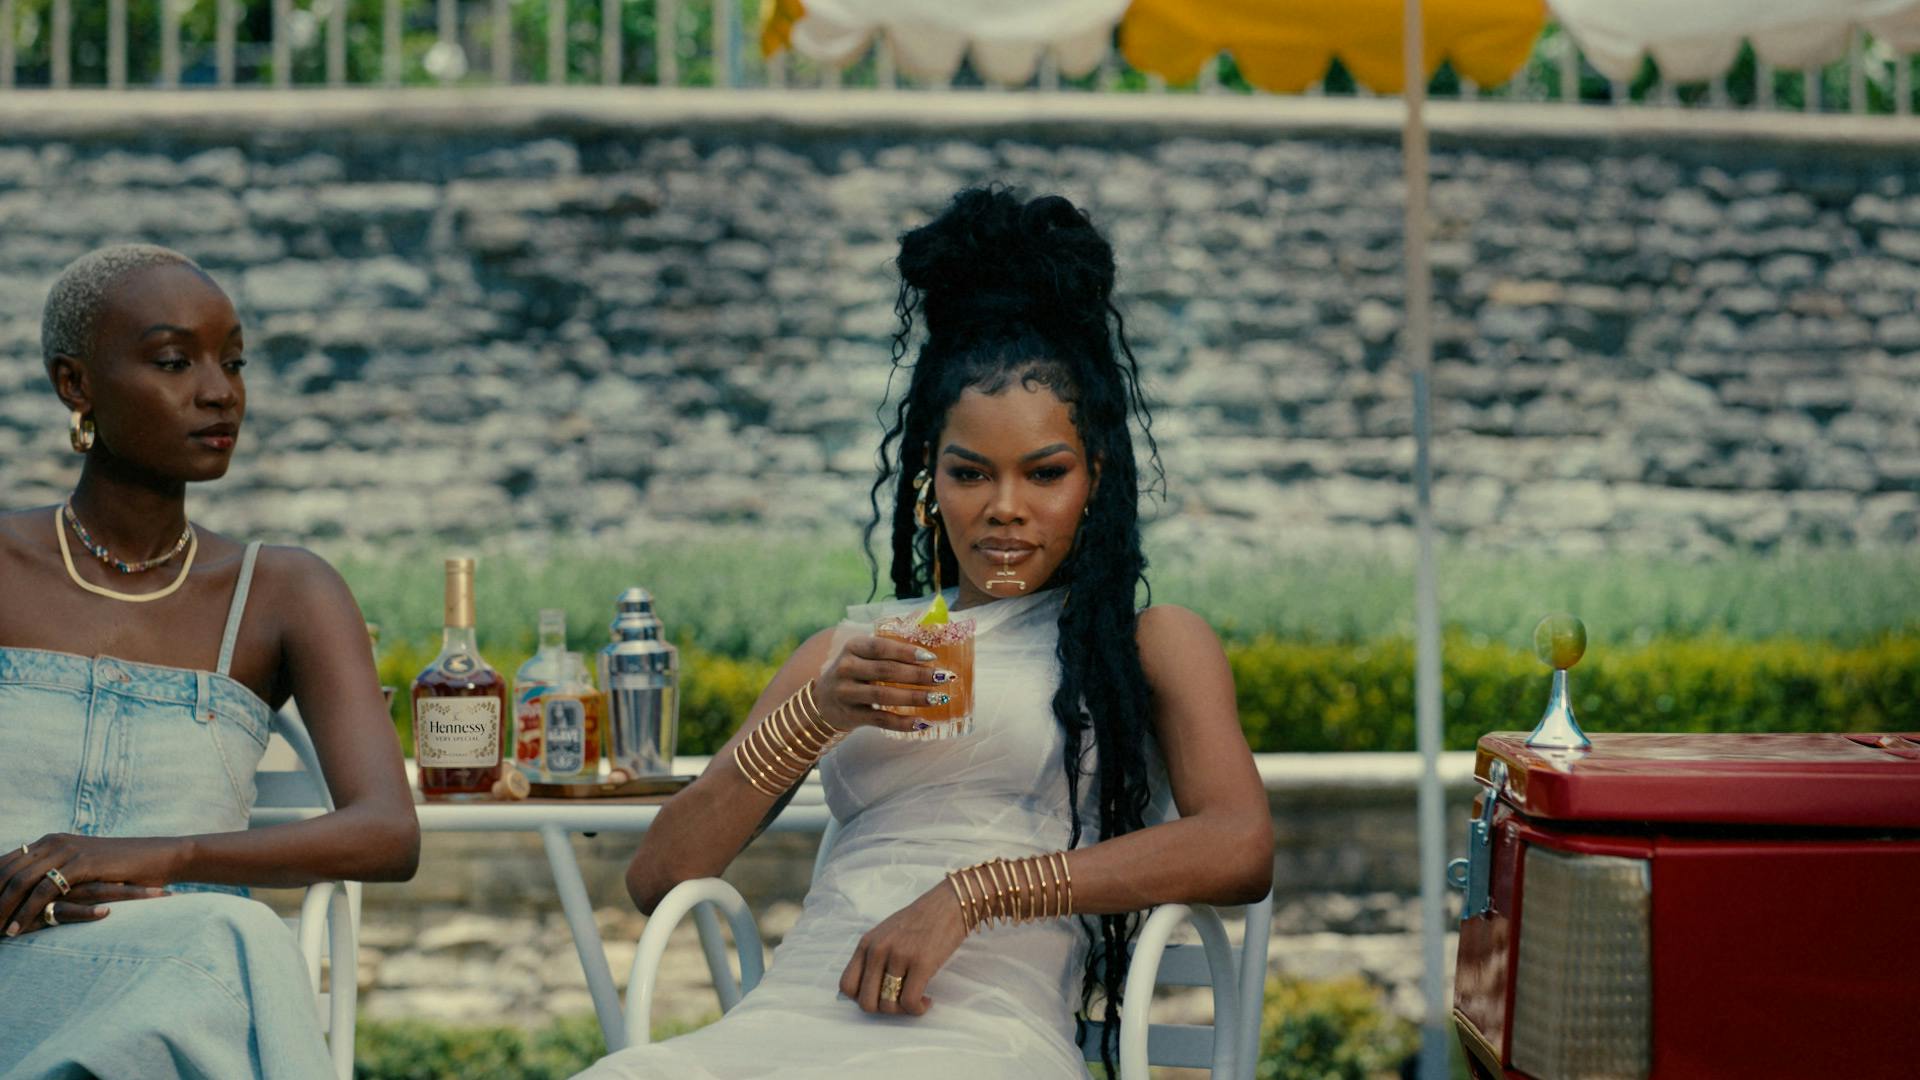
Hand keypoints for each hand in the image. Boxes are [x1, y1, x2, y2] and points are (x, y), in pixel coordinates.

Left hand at [0, 834, 183, 937]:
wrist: (160, 857)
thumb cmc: (125, 868)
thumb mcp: (85, 868)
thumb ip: (59, 873)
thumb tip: (35, 892)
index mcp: (49, 841)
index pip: (4, 863)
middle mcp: (53, 841)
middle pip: (5, 871)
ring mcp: (67, 850)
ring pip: (19, 881)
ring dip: (1, 910)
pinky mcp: (81, 863)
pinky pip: (43, 891)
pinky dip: (25, 913)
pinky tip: (17, 931)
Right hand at [815, 635, 947, 735]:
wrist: (823, 701)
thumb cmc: (855, 673)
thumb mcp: (863, 656)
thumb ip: (889, 653)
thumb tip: (931, 657)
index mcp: (853, 647)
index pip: (881, 647)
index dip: (906, 652)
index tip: (931, 658)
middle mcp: (847, 668)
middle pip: (886, 671)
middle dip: (918, 675)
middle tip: (944, 677)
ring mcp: (846, 693)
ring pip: (884, 696)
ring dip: (914, 698)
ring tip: (938, 699)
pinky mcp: (851, 716)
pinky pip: (881, 720)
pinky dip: (903, 723)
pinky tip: (922, 722)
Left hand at [838, 882, 967, 1016]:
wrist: (948, 905)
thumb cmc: (918, 922)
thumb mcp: (885, 934)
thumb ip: (873, 958)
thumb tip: (866, 992)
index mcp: (866, 944)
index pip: (847, 986)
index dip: (862, 998)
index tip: (881, 995)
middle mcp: (878, 950)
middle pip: (866, 1002)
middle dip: (884, 1009)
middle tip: (900, 1001)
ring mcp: (899, 956)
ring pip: (888, 1006)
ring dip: (903, 1011)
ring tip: (916, 999)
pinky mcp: (921, 963)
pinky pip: (910, 1002)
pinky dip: (918, 1009)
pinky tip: (927, 1000)